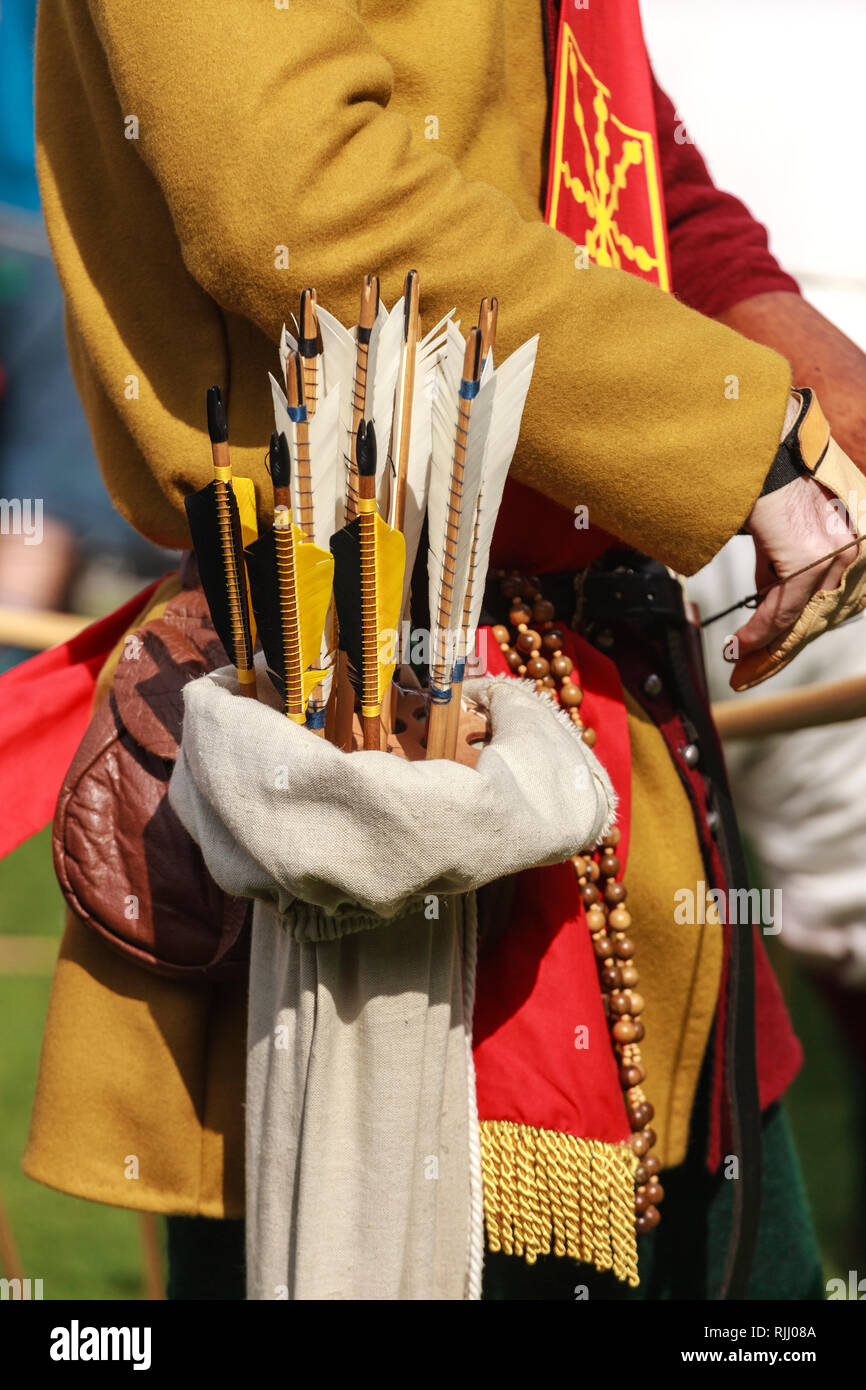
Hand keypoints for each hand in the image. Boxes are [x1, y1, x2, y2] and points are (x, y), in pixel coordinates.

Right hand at [732, 476, 855, 658]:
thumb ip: (780, 563)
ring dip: (764, 640)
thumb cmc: (766, 477)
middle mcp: (850, 549)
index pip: (824, 598)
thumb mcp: (781, 527)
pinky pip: (781, 607)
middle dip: (780, 642)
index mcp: (849, 541)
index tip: (771, 650)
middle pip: (814, 612)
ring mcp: (834, 554)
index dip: (794, 628)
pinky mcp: (810, 557)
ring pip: (797, 614)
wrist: (759, 448)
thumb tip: (768, 596)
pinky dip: (758, 629)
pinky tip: (740, 643)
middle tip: (751, 665)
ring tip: (740, 657)